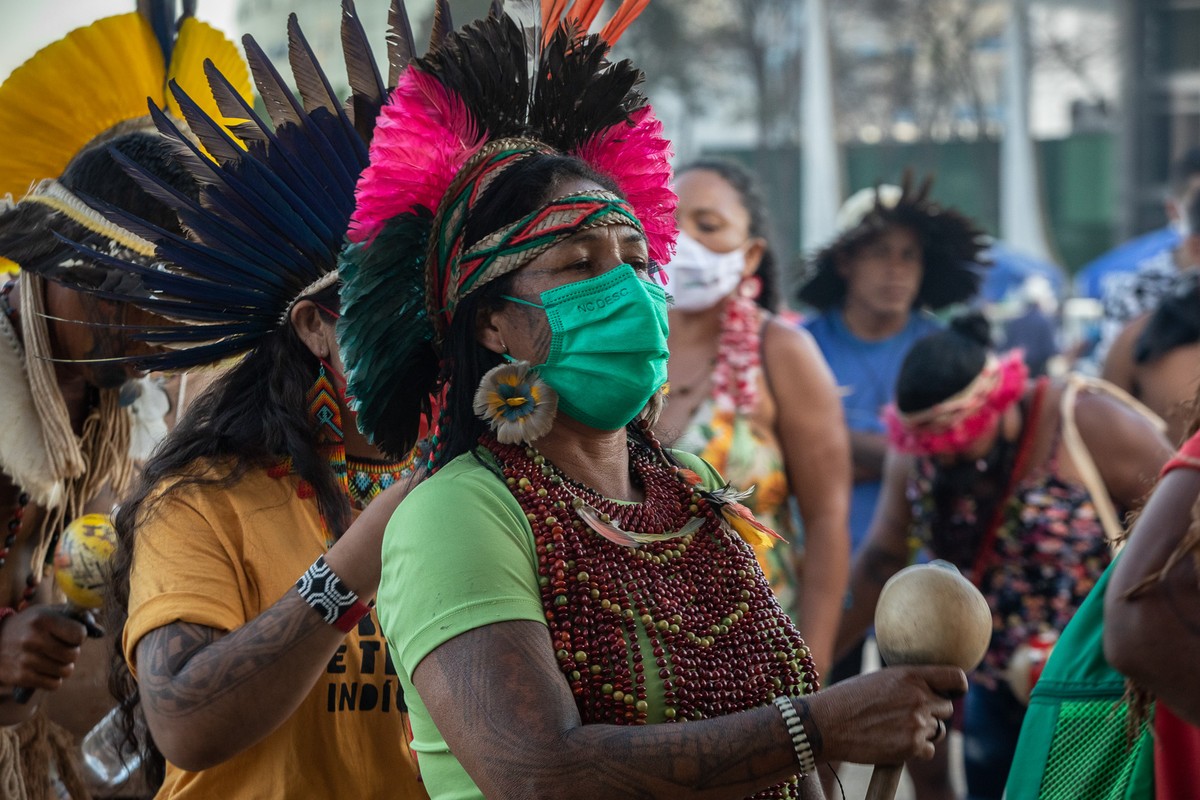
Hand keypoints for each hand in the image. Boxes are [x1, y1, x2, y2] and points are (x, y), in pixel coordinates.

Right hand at [0, 605, 87, 693]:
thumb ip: (74, 617)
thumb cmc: (28, 625)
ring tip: (53, 659)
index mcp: (43, 620)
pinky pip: (53, 684)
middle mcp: (33, 639)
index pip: (79, 634)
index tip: (71, 635)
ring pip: (65, 671)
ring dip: (63, 667)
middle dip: (71, 653)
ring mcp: (26, 660)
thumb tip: (100, 629)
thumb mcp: (47, 613)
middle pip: (73, 655)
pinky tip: (45, 670)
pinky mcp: (20, 677)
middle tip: (61, 649)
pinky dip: (53, 679)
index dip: (79, 636)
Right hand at [804, 665, 965, 765]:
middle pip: (946, 708)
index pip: (956, 677)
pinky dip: (915, 751)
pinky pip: (928, 750)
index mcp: (911, 675)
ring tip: (893, 730)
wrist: (826, 724)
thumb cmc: (847, 700)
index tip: (955, 693)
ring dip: (922, 732)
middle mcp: (918, 697)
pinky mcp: (913, 747)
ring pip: (937, 730)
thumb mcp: (880, 679)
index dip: (958, 687)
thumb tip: (929, 690)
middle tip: (907, 716)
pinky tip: (892, 744)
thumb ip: (907, 683)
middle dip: (932, 713)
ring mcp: (917, 723)